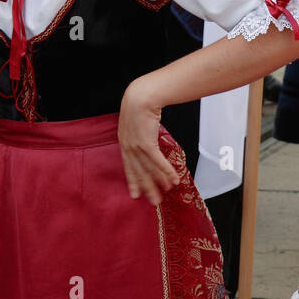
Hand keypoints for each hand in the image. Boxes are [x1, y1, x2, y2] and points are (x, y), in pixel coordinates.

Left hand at [118, 82, 179, 204]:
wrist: (140, 97)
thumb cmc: (139, 106)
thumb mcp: (135, 122)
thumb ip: (139, 134)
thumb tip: (147, 140)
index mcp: (124, 143)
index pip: (128, 167)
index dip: (133, 182)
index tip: (135, 195)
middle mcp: (128, 147)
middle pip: (139, 172)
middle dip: (147, 188)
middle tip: (154, 202)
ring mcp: (136, 146)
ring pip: (148, 169)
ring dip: (159, 182)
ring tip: (166, 193)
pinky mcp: (146, 143)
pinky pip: (157, 162)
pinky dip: (166, 171)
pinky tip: (174, 180)